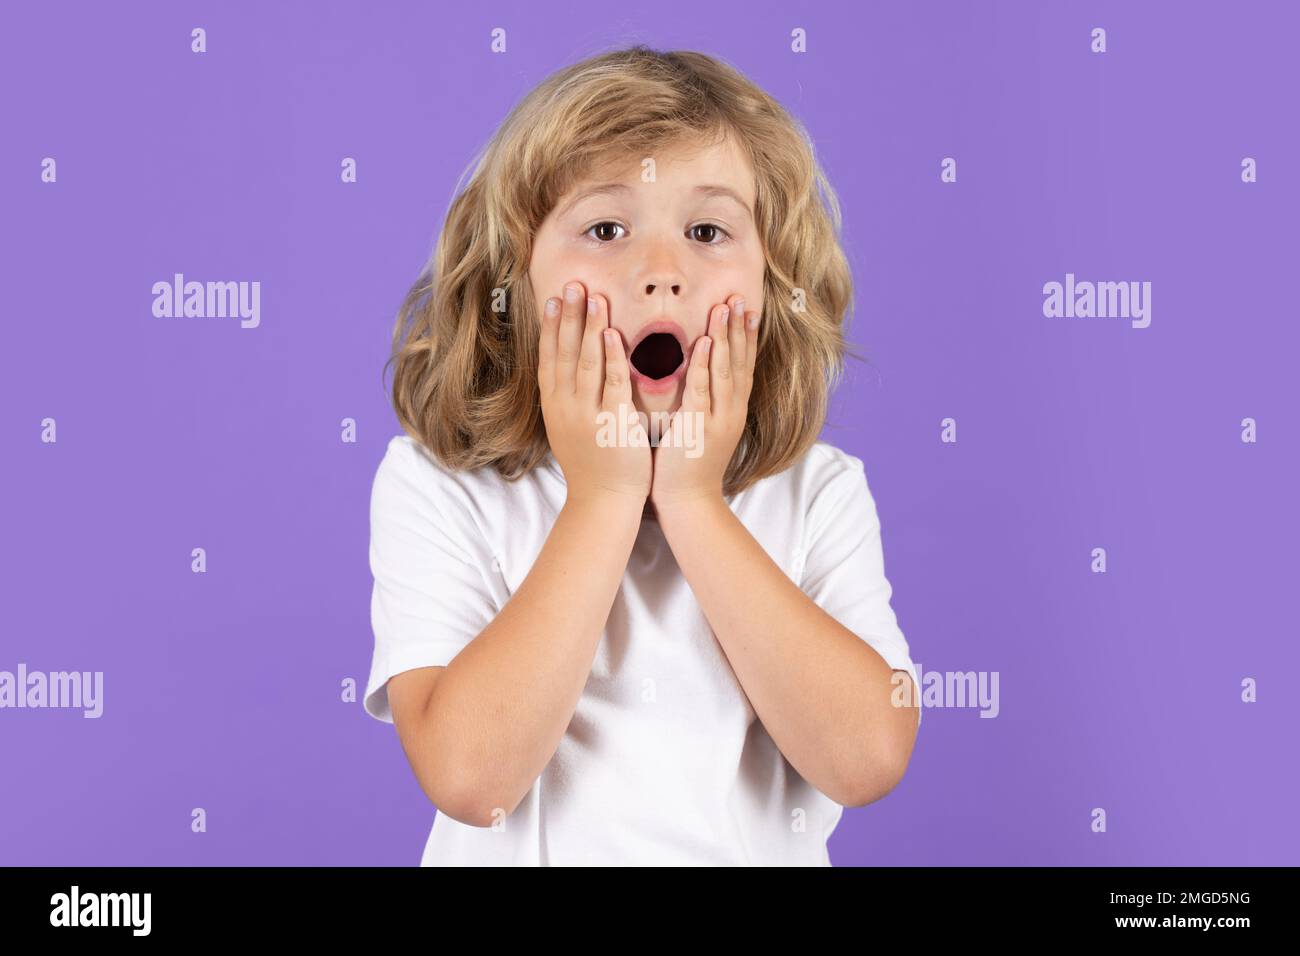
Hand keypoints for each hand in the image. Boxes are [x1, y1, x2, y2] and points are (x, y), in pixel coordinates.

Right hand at [537, 281, 650, 506]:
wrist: (603, 501)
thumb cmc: (593, 464)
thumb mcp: (571, 428)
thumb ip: (570, 399)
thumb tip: (571, 369)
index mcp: (554, 406)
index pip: (549, 358)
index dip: (551, 328)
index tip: (553, 299)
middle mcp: (565, 406)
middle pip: (565, 353)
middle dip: (569, 316)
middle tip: (574, 284)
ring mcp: (586, 414)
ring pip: (586, 361)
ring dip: (590, 326)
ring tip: (594, 297)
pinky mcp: (611, 422)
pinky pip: (611, 383)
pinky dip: (611, 356)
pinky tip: (614, 333)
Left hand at [650, 294, 757, 509]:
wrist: (688, 503)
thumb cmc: (687, 466)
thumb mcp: (700, 428)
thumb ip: (703, 402)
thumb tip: (696, 374)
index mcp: (731, 410)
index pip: (742, 365)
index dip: (745, 336)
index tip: (746, 307)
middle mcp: (731, 411)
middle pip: (740, 362)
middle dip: (740, 328)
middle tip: (741, 296)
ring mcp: (718, 419)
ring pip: (726, 370)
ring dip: (726, 336)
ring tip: (725, 306)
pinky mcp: (699, 427)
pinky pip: (703, 390)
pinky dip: (706, 365)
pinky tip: (706, 342)